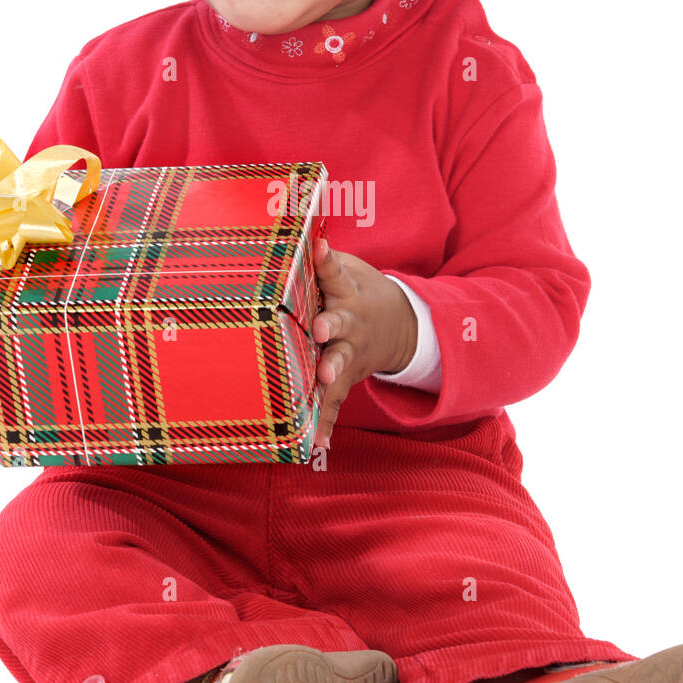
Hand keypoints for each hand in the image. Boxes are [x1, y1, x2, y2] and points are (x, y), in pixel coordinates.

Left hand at [310, 236, 417, 449]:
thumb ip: (319, 263)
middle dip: (329, 325)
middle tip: (319, 328)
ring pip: (339, 363)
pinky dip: (325, 423)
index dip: (326, 260)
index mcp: (347, 292)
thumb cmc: (357, 292)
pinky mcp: (347, 378)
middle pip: (339, 322)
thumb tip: (281, 239)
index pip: (335, 271)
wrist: (401, 326)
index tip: (318, 247)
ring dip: (331, 371)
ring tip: (324, 378)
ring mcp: (351, 353)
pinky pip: (336, 403)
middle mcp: (350, 323)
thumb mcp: (348, 270)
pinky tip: (314, 444)